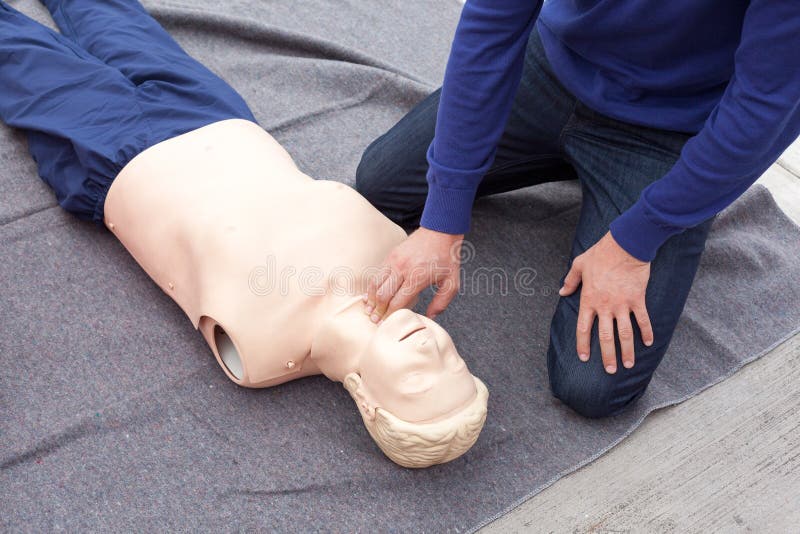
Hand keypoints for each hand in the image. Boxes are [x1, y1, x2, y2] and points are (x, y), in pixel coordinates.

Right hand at [364, 227, 462, 321]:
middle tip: (374, 321)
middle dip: (378, 310)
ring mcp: (394, 261)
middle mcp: (402, 269)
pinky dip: (372, 286)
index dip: (390, 316)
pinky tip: (371, 295)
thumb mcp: (452, 282)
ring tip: (369, 310)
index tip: (386, 325)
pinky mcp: (391, 255)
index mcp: (417, 277)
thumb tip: (429, 317)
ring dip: (371, 299)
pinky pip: (377, 273)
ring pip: (375, 284)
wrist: (441, 230)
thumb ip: (441, 302)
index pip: (398, 302)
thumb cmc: (447, 257)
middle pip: (383, 295)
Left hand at [559, 231, 653, 373]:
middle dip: (607, 356)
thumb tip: (561, 291)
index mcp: (589, 300)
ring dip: (626, 351)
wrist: (625, 245)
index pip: (584, 328)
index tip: (584, 358)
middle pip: (605, 337)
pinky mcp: (638, 300)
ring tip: (627, 365)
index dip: (583, 345)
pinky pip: (643, 320)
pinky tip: (648, 343)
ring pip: (624, 334)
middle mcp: (605, 306)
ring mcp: (623, 305)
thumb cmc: (600, 254)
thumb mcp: (579, 265)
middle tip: (610, 370)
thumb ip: (570, 280)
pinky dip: (646, 332)